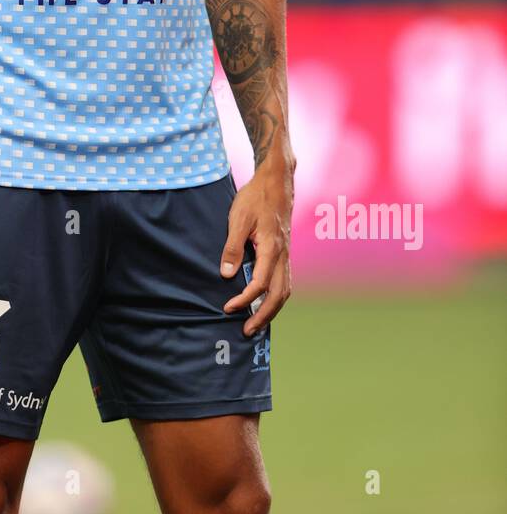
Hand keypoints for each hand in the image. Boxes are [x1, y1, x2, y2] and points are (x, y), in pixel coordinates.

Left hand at [220, 160, 293, 337]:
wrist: (276, 182)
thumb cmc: (256, 198)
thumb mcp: (238, 219)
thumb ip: (232, 247)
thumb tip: (227, 275)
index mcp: (272, 248)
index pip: (261, 284)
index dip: (244, 299)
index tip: (227, 308)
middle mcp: (283, 255)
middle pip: (279, 295)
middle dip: (263, 316)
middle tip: (246, 331)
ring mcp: (286, 254)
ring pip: (285, 290)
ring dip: (271, 310)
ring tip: (255, 323)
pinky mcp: (284, 252)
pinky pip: (284, 281)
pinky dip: (275, 297)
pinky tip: (263, 303)